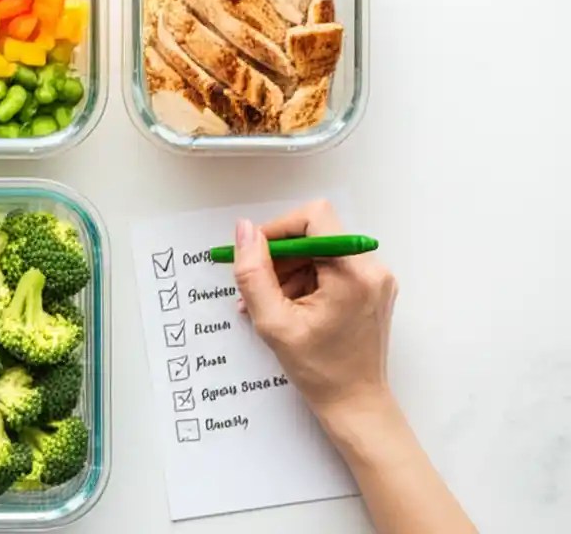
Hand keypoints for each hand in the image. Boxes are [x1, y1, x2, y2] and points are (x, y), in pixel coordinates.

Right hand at [232, 200, 398, 422]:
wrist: (355, 403)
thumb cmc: (320, 371)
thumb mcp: (273, 322)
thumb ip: (253, 273)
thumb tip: (244, 231)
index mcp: (353, 273)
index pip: (314, 217)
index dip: (278, 228)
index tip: (256, 253)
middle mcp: (372, 268)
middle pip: (315, 234)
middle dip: (281, 257)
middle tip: (258, 287)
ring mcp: (376, 278)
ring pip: (320, 251)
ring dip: (290, 272)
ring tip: (272, 305)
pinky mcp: (372, 287)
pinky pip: (331, 267)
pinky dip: (306, 280)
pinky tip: (290, 308)